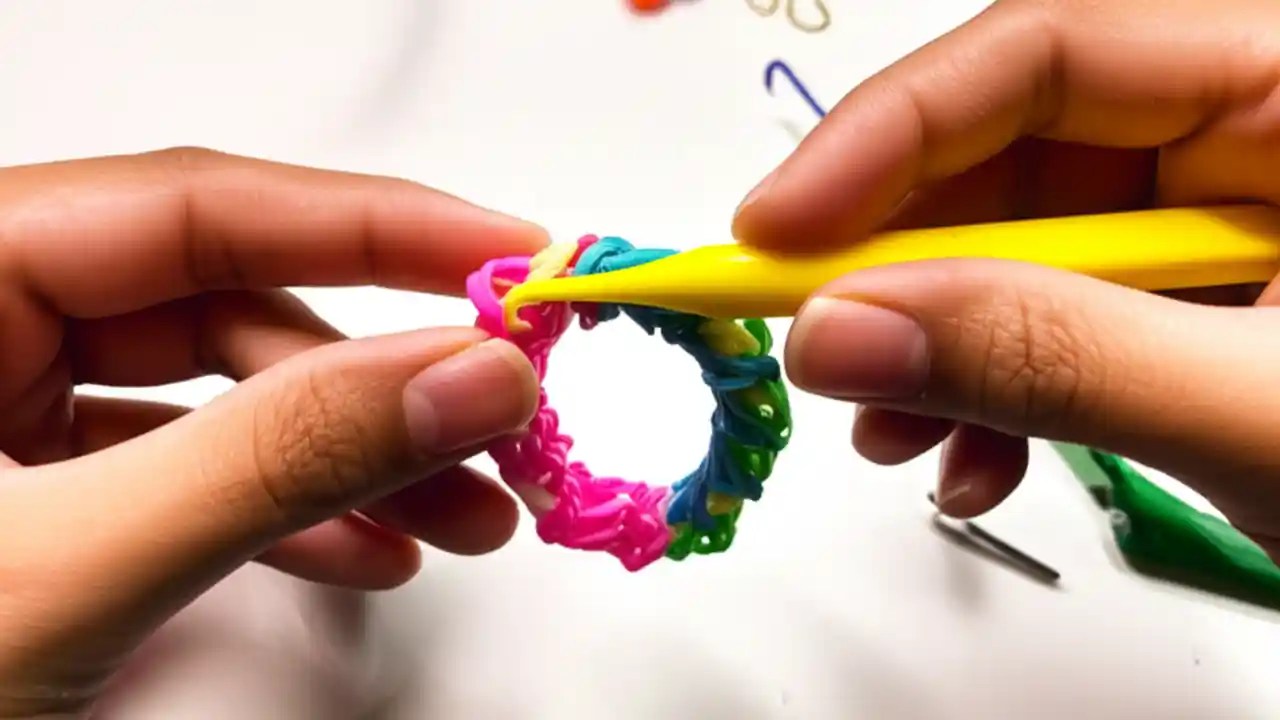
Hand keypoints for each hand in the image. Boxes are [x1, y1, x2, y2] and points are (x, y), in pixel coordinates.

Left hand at [0, 148, 542, 714]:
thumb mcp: (64, 571)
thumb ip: (271, 459)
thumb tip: (461, 374)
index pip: (196, 205)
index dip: (376, 224)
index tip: (510, 257)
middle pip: (227, 304)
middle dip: (383, 375)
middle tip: (505, 417)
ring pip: (223, 396)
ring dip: (357, 456)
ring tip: (465, 514)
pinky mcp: (34, 494)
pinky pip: (188, 472)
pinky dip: (290, 514)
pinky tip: (370, 554)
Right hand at [733, 0, 1279, 554]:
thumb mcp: (1267, 413)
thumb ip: (1051, 358)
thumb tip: (837, 328)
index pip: (1051, 51)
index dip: (887, 134)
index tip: (773, 234)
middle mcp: (1261, 130)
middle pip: (1018, 152)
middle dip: (902, 263)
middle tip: (814, 347)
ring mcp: (1232, 217)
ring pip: (1022, 245)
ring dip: (936, 343)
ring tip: (897, 438)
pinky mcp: (1208, 297)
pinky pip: (1063, 313)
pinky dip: (997, 388)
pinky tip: (975, 458)